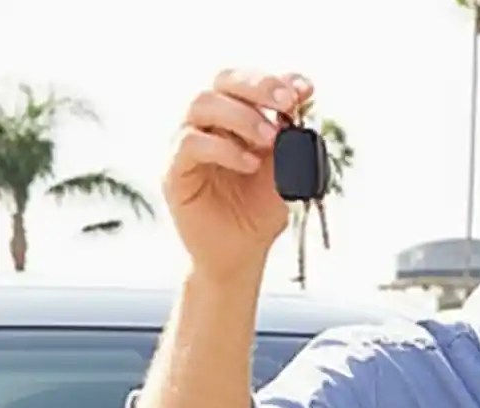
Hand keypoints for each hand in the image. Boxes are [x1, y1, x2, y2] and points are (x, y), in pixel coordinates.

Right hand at [164, 70, 313, 281]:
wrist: (241, 255)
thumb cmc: (259, 211)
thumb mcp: (284, 170)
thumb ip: (291, 137)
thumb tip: (305, 97)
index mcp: (233, 119)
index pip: (244, 82)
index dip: (273, 79)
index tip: (304, 89)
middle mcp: (207, 125)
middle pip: (221, 82)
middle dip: (258, 87)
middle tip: (287, 104)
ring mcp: (187, 145)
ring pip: (202, 105)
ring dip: (243, 116)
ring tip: (271, 140)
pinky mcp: (174, 171)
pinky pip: (190, 144)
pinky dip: (224, 148)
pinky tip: (249, 163)